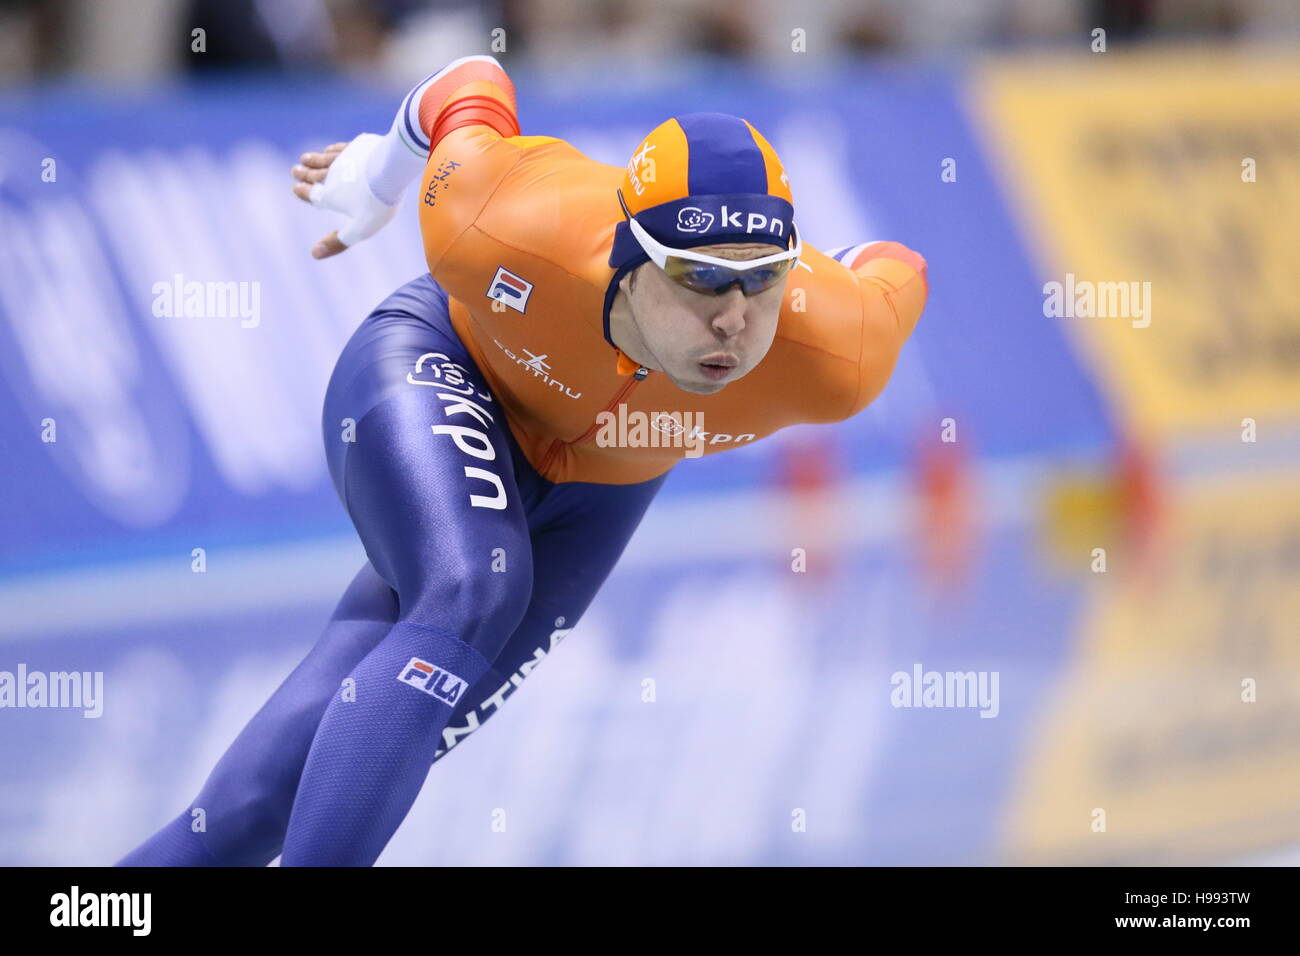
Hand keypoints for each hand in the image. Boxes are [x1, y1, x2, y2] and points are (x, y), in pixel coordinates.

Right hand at [291, 134, 398, 258]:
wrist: (392, 169)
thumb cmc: (376, 203)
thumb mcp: (360, 229)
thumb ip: (339, 242)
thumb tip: (314, 254)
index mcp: (331, 195)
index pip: (312, 194)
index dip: (303, 192)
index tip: (295, 188)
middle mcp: (332, 175)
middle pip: (315, 174)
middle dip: (304, 174)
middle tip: (295, 170)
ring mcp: (345, 158)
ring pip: (324, 159)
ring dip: (313, 160)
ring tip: (304, 158)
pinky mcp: (358, 146)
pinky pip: (340, 148)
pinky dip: (332, 150)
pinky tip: (330, 150)